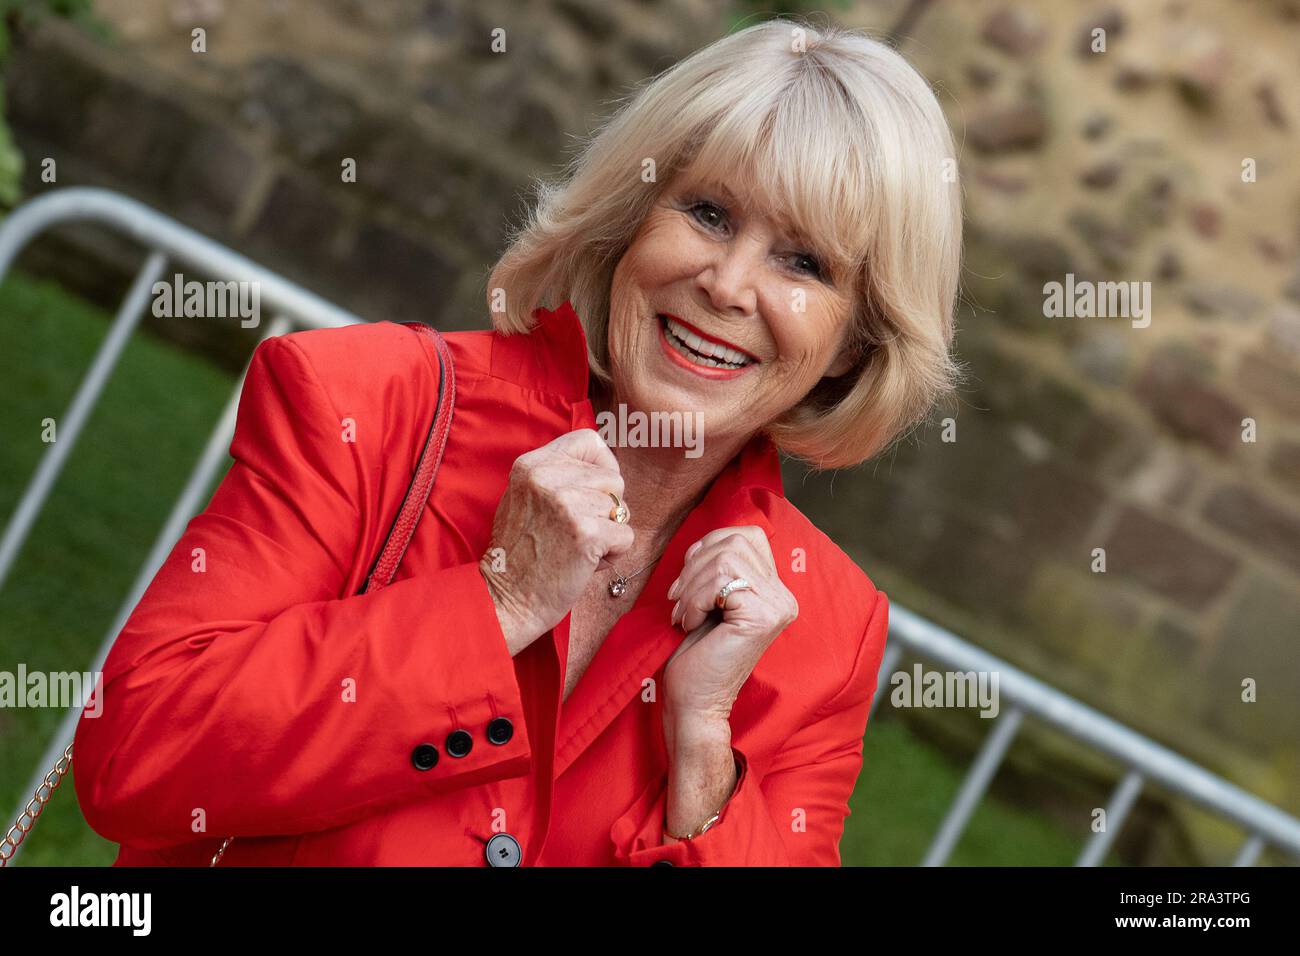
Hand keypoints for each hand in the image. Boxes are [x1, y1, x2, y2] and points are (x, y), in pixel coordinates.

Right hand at [478, 429, 634, 655]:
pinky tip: (585, 564)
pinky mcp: (585, 533)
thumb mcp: (526, 498)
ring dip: (609, 533)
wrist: (505, 599)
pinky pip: (625, 536)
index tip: (595, 492)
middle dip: (606, 508)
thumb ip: (558, 477)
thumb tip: (603, 468)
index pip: (589, 440)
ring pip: (621, 508)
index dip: (603, 465)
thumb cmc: (521, 554)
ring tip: (578, 549)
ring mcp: (567, 503)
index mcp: (532, 464)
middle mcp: (547, 477)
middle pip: (613, 479)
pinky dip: (613, 555)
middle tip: (578, 532)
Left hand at [662, 525, 797, 720]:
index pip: (747, 535)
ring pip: (725, 559)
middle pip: (734, 541)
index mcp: (773, 589)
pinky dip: (695, 600)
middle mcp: (783, 596)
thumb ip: (718, 567)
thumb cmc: (696, 652)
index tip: (688, 578)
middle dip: (695, 565)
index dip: (709, 545)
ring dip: (692, 585)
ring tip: (684, 613)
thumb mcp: (709, 597)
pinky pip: (721, 582)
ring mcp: (777, 606)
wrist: (695, 701)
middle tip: (679, 598)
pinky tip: (691, 623)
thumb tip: (706, 539)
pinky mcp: (762, 617)